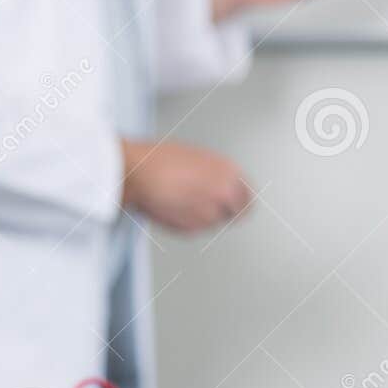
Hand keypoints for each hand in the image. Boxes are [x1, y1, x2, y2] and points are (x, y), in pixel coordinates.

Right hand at [120, 138, 251, 231]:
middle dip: (228, 212)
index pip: (248, 196)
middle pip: (239, 214)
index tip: (236, 204)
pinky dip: (188, 222)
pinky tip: (173, 206)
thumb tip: (221, 184)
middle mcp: (226, 193)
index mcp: (230, 172)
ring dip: (204, 215)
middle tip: (212, 207)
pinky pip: (196, 228)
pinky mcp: (192, 229)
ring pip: (215, 222)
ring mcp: (210, 213)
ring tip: (182, 199)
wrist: (138, 174)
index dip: (240, 201)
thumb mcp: (198, 159)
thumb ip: (216, 174)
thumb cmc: (161, 160)